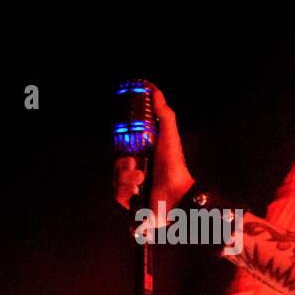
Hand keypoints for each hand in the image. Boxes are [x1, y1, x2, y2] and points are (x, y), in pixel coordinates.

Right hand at [113, 87, 194, 213]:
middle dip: (124, 163)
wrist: (178, 196)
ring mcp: (135, 188)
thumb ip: (163, 114)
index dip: (122, 146)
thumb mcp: (168, 136)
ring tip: (141, 178)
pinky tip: (139, 189)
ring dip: (126, 177)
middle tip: (135, 163)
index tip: (125, 146)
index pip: (123, 149)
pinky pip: (118, 194)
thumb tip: (155, 91)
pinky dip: (127, 191)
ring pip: (115, 178)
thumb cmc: (175, 166)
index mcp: (144, 158)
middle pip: (117, 164)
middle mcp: (139, 172)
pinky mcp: (132, 203)